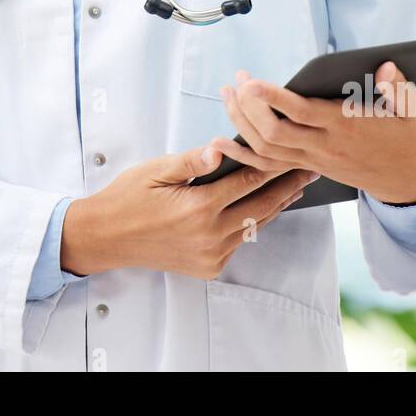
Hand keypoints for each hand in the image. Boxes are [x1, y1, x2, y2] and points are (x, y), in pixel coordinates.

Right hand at [60, 144, 317, 279]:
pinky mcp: (207, 266)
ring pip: (254, 226)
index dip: (272, 165)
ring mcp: (210, 255)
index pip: (247, 182)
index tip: (292, 153)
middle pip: (261, 207)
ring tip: (294, 188)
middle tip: (308, 170)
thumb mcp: (156, 170)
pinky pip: (239, 241)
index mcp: (198, 208)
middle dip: (286, 187)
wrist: (106, 237)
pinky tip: (263, 208)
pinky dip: (253, 223)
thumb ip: (192, 161)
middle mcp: (210, 236)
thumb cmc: (127, 197)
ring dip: (275, 206)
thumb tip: (221, 149)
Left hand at [210, 61, 415, 204]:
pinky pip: (267, 166)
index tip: (251, 81)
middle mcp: (323, 145)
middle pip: (274, 132)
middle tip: (237, 81)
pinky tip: (220, 142)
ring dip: (240, 123)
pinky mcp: (306, 166)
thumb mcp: (409, 108)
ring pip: (265, 149)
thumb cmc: (403, 135)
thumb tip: (385, 68)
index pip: (300, 113)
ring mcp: (312, 159)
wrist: (405, 176)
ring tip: (227, 95)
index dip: (272, 98)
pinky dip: (241, 155)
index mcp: (344, 125)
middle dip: (248, 107)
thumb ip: (397, 87)